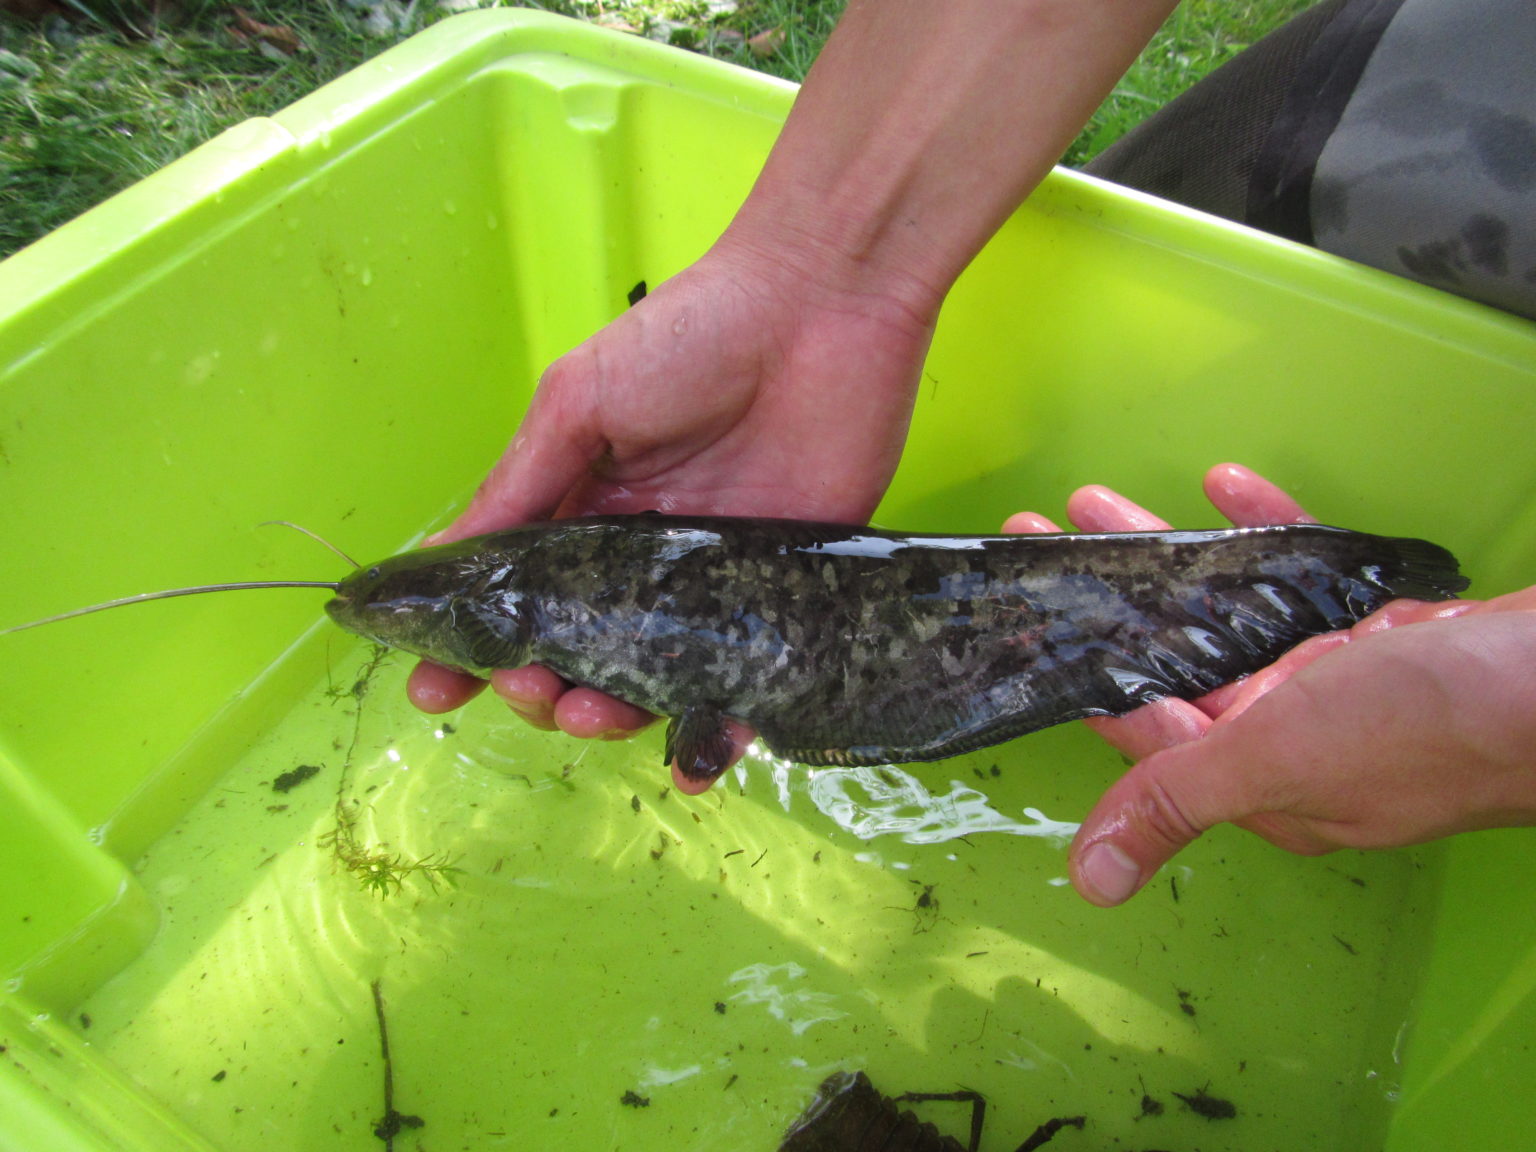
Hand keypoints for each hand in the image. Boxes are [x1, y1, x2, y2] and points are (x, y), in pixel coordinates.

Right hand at [406, 236, 938, 790]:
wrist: (822, 307)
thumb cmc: (689, 337)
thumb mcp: (579, 402)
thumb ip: (519, 486)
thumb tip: (437, 562)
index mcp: (585, 512)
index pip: (518, 598)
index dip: (471, 646)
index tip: (434, 689)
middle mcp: (644, 562)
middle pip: (576, 653)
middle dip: (537, 685)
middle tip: (533, 686)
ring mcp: (715, 587)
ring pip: (651, 682)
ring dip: (611, 715)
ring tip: (593, 710)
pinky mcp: (787, 602)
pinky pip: (746, 683)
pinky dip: (718, 734)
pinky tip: (694, 759)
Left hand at [1046, 467, 1535, 906]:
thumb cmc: (1428, 724)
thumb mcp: (1278, 760)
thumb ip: (1179, 801)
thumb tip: (1093, 882)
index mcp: (1260, 781)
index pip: (1143, 729)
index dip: (1079, 673)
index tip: (1025, 620)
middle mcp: (1294, 738)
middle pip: (1176, 660)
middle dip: (1111, 600)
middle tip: (1048, 537)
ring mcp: (1343, 685)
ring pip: (1230, 613)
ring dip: (1169, 560)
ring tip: (1103, 502)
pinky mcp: (1387, 634)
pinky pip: (1307, 576)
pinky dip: (1267, 531)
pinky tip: (1229, 483)